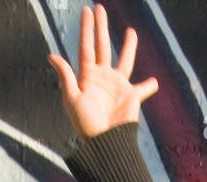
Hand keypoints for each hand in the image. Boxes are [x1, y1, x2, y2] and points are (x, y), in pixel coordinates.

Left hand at [48, 4, 158, 140]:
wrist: (106, 142)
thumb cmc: (86, 124)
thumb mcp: (72, 100)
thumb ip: (65, 76)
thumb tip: (52, 56)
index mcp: (88, 76)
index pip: (86, 46)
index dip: (87, 28)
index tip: (87, 10)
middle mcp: (103, 77)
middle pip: (102, 46)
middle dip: (101, 27)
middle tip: (100, 8)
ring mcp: (118, 86)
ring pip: (125, 60)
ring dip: (128, 46)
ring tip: (130, 31)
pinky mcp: (131, 97)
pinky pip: (142, 89)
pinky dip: (149, 86)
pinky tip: (155, 82)